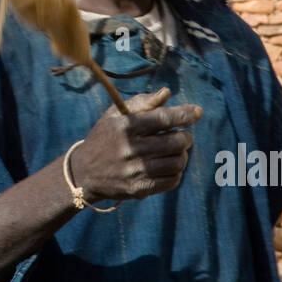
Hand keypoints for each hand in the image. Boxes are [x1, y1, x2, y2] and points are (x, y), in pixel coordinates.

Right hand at [69, 87, 201, 202]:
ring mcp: (136, 171)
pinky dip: (176, 172)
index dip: (185, 114)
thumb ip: (142, 102)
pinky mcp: (139, 189)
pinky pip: (172, 180)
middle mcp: (132, 149)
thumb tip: (166, 93)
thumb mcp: (115, 115)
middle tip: (182, 136)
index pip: (164, 118)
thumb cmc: (104, 137)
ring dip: (182, 155)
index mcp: (127, 126)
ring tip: (175, 151)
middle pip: (177, 142)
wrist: (84, 172)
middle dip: (185, 136)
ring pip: (178, 162)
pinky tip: (169, 166)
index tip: (197, 112)